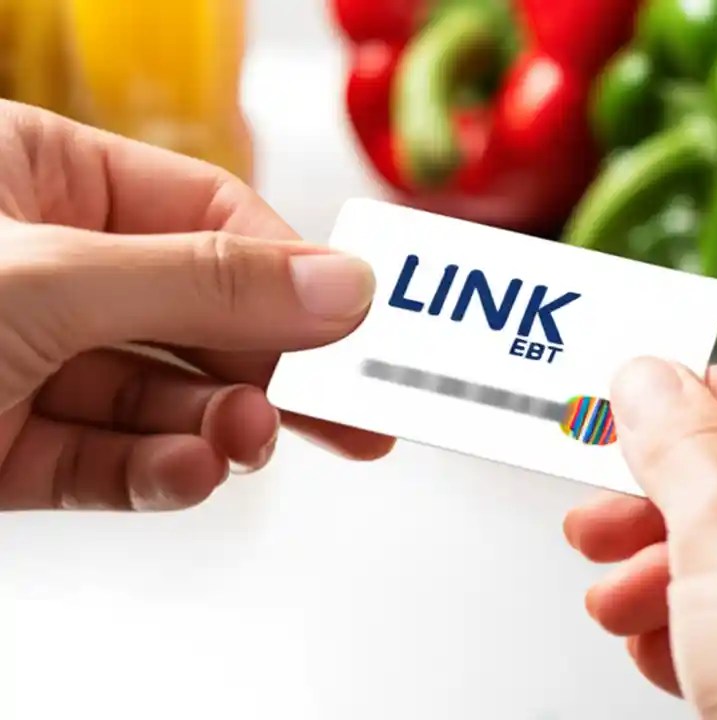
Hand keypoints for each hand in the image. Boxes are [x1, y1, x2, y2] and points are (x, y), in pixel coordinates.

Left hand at [0, 100, 393, 510]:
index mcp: (38, 175)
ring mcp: (21, 360)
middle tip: (354, 414)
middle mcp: (40, 265)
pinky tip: (188, 472)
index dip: (289, 274)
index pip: (207, 216)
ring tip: (246, 440)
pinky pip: (105, 460)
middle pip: (199, 316)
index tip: (356, 327)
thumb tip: (341, 287)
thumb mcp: (49, 279)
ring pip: (158, 397)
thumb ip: (205, 286)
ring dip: (214, 428)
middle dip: (266, 371)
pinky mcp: (1, 448)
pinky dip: (155, 472)